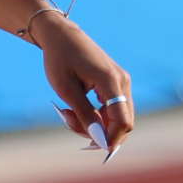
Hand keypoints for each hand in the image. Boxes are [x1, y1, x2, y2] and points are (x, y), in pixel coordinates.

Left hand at [31, 12, 133, 155]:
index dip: (110, 139)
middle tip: (68, 121)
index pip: (122, 120)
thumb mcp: (67, 90)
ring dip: (95, 124)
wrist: (61, 36)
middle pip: (122, 122)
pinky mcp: (117, 84)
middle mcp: (123, 81)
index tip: (90, 147)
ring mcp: (122, 82)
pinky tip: (75, 109)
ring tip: (67, 113)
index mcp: (111, 81)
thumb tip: (99, 139)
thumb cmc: (60, 59)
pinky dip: (96, 116)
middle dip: (98, 132)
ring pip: (116, 118)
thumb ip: (84, 115)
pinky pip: (112, 109)